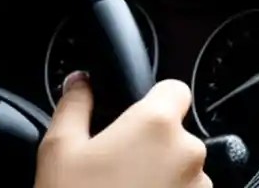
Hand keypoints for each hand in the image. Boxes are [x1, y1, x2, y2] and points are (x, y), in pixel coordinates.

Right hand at [36, 72, 210, 187]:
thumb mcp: (59, 152)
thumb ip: (74, 106)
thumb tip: (79, 82)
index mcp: (156, 124)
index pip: (175, 89)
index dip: (153, 100)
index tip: (132, 117)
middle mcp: (188, 151)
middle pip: (176, 133)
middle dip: (150, 145)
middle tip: (114, 167)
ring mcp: (200, 186)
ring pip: (182, 167)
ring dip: (161, 176)